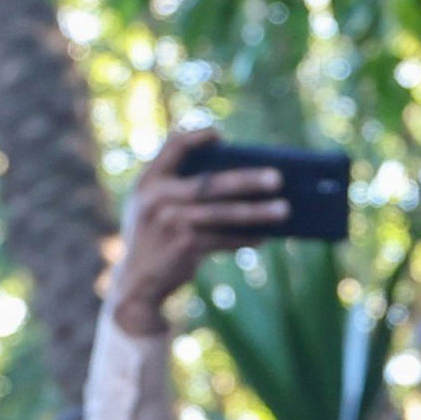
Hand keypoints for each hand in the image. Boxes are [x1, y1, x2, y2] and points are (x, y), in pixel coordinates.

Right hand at [108, 128, 295, 340]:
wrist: (136, 283)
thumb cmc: (156, 238)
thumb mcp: (155, 207)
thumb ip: (180, 190)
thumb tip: (241, 181)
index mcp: (149, 180)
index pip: (173, 146)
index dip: (197, 137)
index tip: (220, 136)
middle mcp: (157, 197)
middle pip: (210, 182)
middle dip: (248, 179)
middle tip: (279, 178)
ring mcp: (170, 222)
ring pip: (223, 213)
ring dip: (257, 212)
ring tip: (285, 210)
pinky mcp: (184, 246)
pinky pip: (223, 239)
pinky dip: (245, 238)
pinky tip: (264, 236)